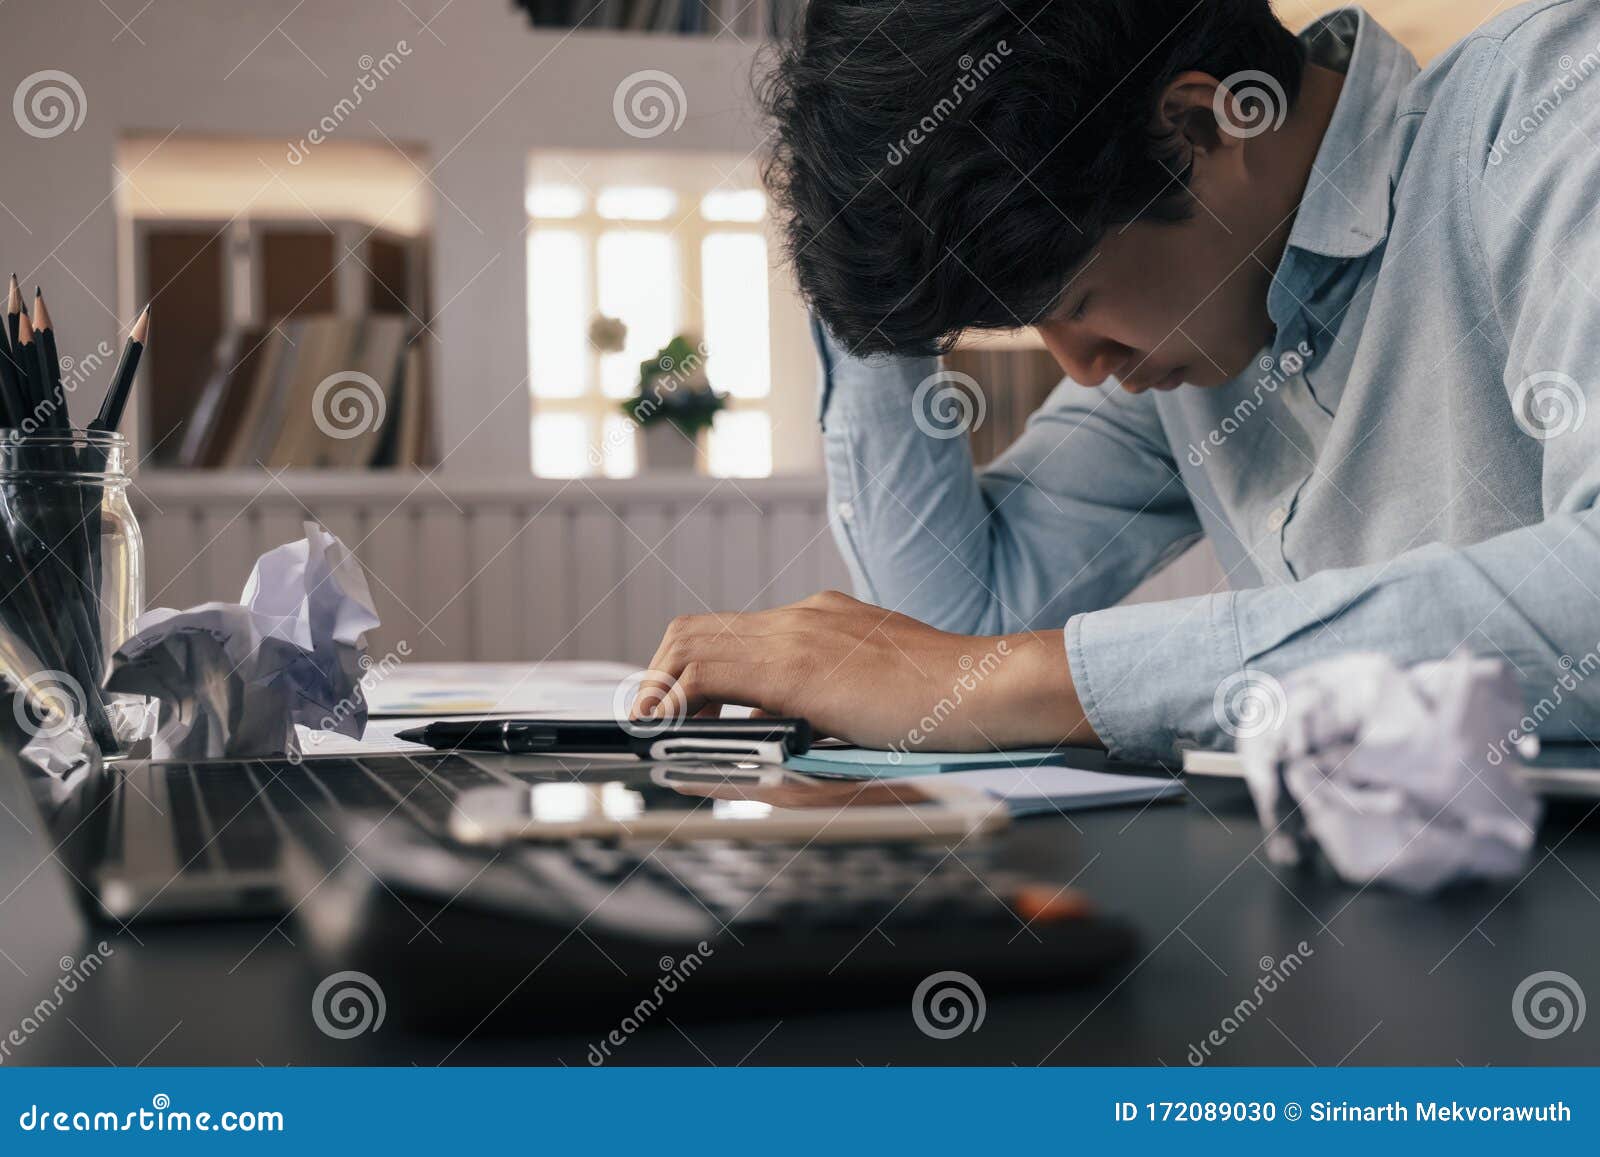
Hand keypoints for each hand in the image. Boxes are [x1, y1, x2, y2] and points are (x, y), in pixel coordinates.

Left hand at [634, 590, 1099, 751]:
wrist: (987, 688)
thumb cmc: (946, 707)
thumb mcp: (874, 701)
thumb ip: (825, 711)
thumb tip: (764, 742)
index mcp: (822, 622)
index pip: (732, 634)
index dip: (691, 670)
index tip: (679, 708)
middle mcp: (803, 617)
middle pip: (698, 630)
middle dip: (663, 675)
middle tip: (655, 720)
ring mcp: (798, 632)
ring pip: (693, 641)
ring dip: (665, 686)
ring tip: (658, 726)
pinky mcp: (797, 665)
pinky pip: (709, 669)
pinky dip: (679, 697)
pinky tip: (677, 728)